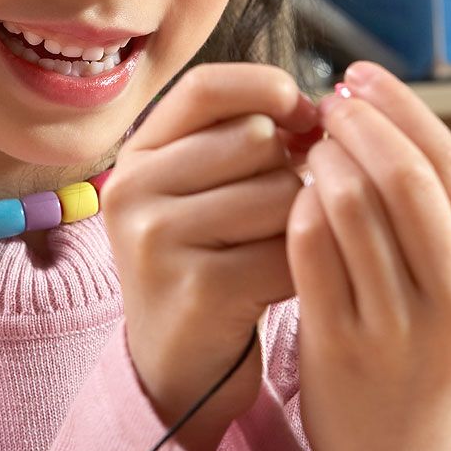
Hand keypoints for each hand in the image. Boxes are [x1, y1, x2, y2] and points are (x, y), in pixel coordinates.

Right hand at [101, 62, 319, 450]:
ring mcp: (157, 241)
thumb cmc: (210, 258)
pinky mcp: (197, 290)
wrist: (179, 364)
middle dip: (288, 169)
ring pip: (280, 192)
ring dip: (301, 219)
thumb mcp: (202, 188)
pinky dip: (303, 264)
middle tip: (276, 210)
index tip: (303, 113)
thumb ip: (242, 136)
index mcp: (137, 155)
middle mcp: (132, 190)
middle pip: (255, 138)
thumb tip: (317, 110)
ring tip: (274, 248)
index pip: (206, 87)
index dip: (266, 87)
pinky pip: (288, 249)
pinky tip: (282, 283)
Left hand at [285, 61, 450, 450]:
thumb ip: (436, 217)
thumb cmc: (417, 353)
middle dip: (360, 123)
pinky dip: (298, 205)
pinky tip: (293, 192)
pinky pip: (310, 248)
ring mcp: (399, 328)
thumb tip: (383, 113)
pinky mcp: (341, 346)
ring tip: (309, 143)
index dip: (403, 110)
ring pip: (352, 206)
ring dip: (323, 158)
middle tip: (329, 100)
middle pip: (406, 178)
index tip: (362, 76)